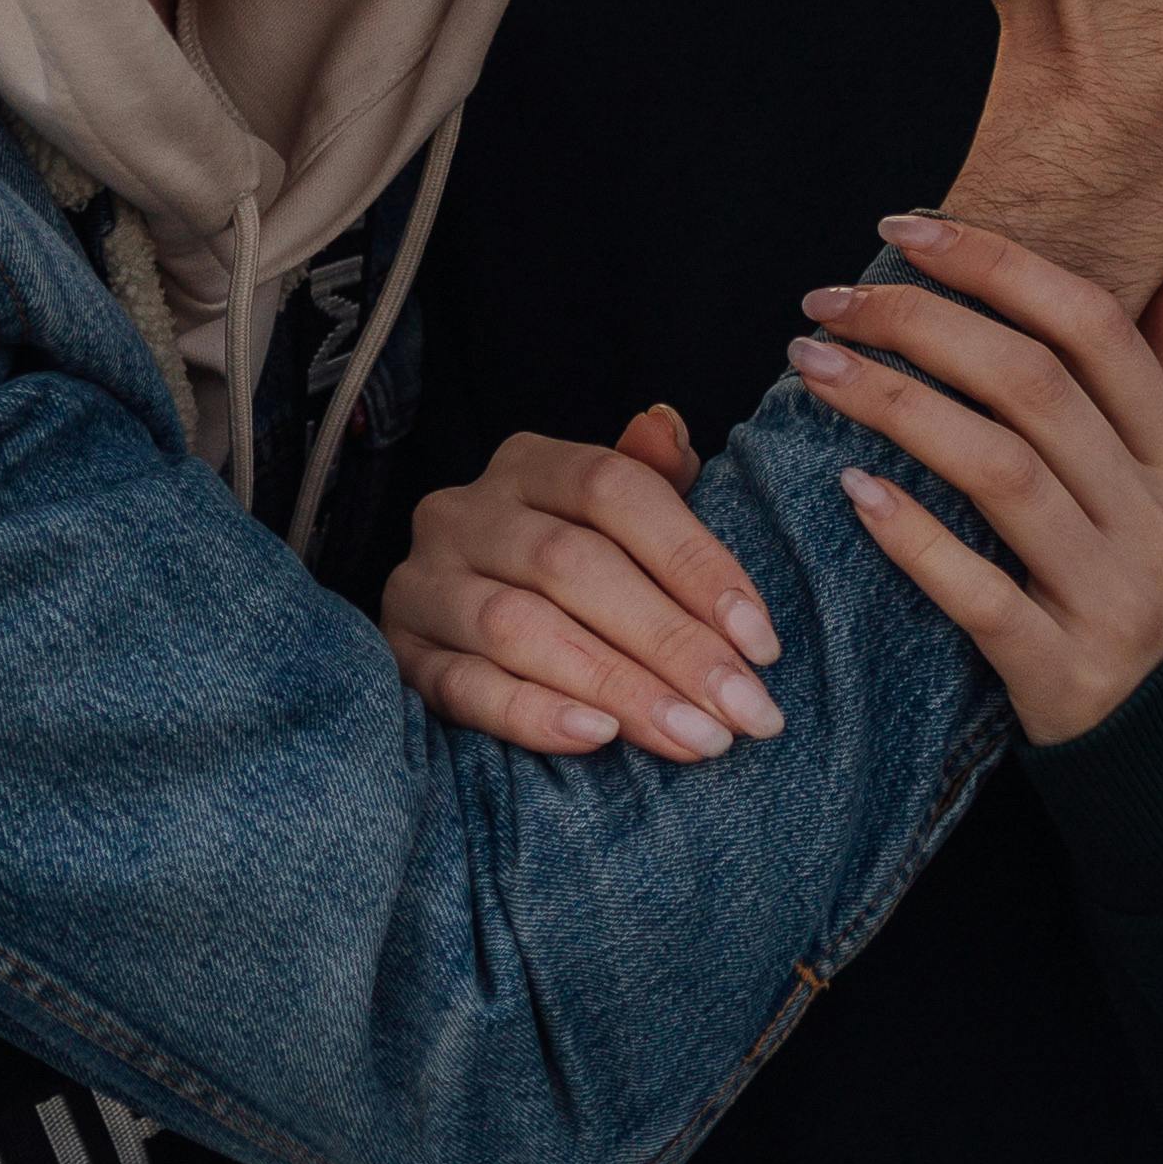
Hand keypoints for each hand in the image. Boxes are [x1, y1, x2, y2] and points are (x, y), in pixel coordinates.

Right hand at [383, 415, 789, 765]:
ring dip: (617, 686)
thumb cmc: (568, 577)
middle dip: (672, 643)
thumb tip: (666, 425)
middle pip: (572, 564)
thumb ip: (650, 478)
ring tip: (694, 738)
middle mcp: (464, 512)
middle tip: (744, 711)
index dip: (694, 561)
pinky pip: (463, 686)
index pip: (614, 488)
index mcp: (529, 465)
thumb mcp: (614, 521)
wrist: (460, 634)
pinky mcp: (401, 656)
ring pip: (519, 626)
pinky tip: (597, 738)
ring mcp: (423, 583)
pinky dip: (532, 713)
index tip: (761, 642)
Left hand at [784, 220, 1162, 747]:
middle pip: (1033, 388)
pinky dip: (915, 539)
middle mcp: (1159, 519)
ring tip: (814, 367)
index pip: (1094, 328)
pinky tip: (852, 490)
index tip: (908, 228)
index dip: (999, 266)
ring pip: (999, 473)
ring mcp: (1114, 598)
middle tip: (830, 299)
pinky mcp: (1065, 673)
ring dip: (896, 406)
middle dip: (921, 324)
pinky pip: (980, 595)